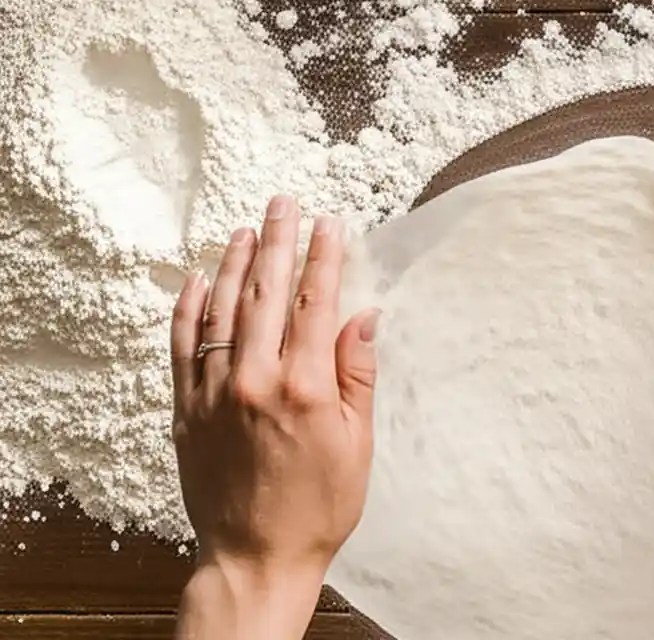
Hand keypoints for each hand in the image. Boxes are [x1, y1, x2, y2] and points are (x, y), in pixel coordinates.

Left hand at [170, 196, 380, 639]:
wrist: (256, 556)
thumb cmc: (320, 505)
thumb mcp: (358, 442)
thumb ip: (357, 374)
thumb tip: (364, 316)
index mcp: (304, 387)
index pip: (313, 303)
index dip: (322, 257)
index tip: (328, 224)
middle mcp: (254, 380)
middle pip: (264, 293)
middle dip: (276, 242)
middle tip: (283, 204)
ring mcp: (214, 393)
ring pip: (220, 310)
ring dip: (232, 264)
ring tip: (245, 230)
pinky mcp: (187, 410)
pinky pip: (182, 346)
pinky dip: (187, 308)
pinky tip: (196, 280)